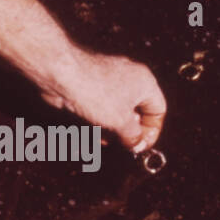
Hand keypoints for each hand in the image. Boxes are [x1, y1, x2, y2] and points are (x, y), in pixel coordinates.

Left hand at [40, 49, 166, 152]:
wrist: (61, 74)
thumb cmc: (93, 90)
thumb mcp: (120, 122)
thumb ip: (133, 136)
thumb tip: (138, 144)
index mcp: (144, 82)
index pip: (158, 109)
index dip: (152, 130)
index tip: (142, 145)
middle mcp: (129, 78)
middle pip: (137, 111)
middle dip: (130, 131)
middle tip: (124, 146)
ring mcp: (108, 81)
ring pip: (116, 111)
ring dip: (113, 129)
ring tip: (106, 141)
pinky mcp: (91, 86)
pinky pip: (100, 107)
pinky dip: (99, 121)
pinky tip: (92, 134)